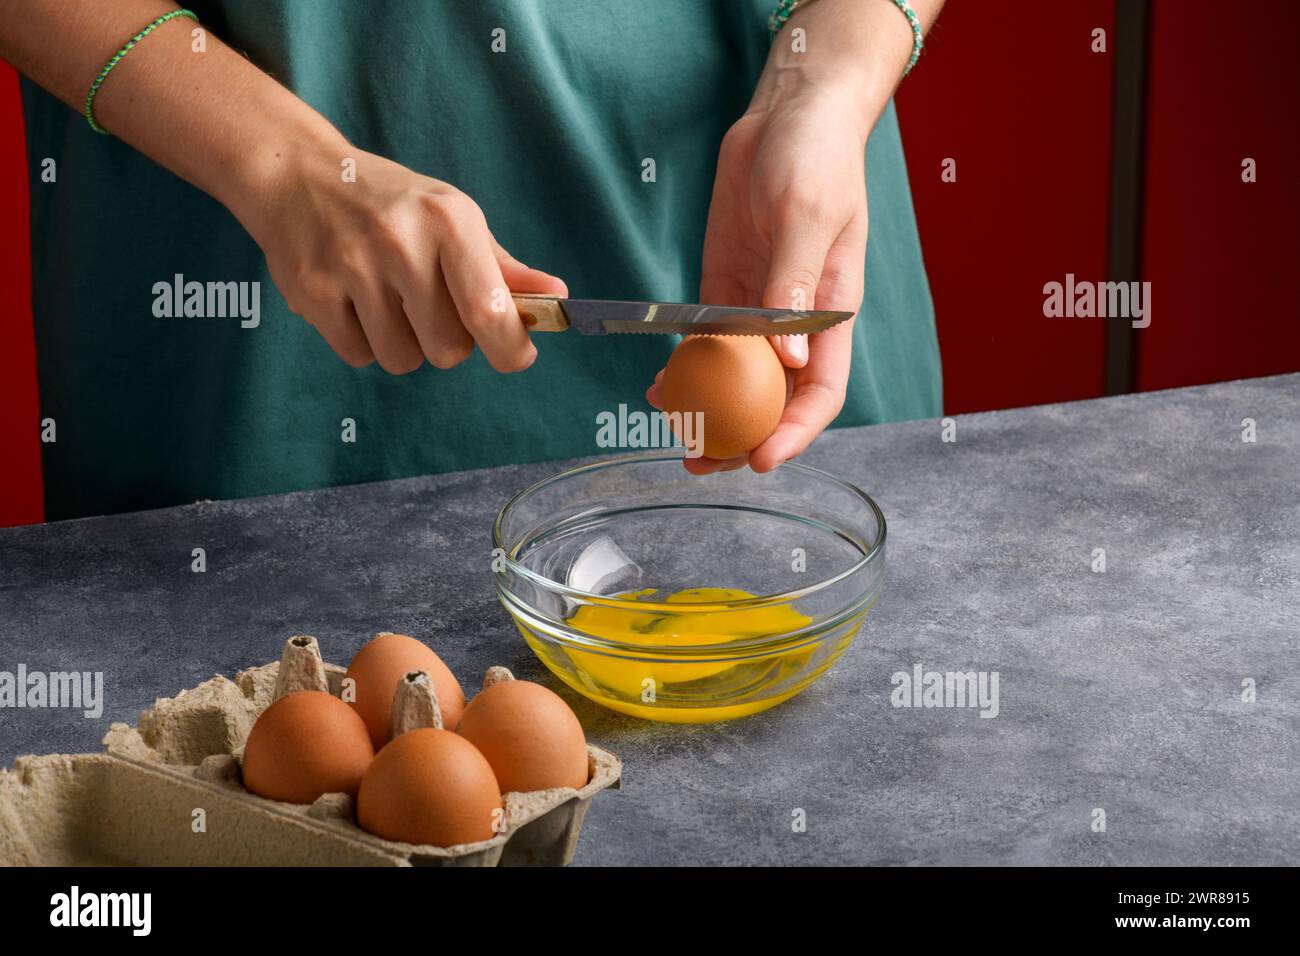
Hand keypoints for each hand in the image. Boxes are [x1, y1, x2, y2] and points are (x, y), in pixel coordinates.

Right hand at [244, 143, 565, 373]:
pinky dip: (364, 343)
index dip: (510, 347)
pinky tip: (356, 303)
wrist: (296, 174)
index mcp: (449, 220)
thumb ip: (503, 267)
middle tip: (431, 308)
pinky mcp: (313, 292)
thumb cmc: (391, 205)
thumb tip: (556, 297)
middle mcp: (401, 241)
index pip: (489, 309)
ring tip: (389, 302)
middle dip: (448, 342)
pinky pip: (359, 356)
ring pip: (403, 359)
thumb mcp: (452, 219)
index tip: (516, 355)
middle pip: (448, 349)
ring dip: (404, 345)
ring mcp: (352, 267)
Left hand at [647, 88, 867, 472]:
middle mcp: (797, 321)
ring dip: (708, 414)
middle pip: (774, 398)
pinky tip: (659, 390)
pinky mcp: (725, 290)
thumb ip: (794, 283)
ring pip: (736, 380)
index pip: (821, 390)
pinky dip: (685, 371)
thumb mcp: (807, 215)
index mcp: (832, 312)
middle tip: (702, 463)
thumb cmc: (814, 158)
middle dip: (742, 439)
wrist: (787, 116)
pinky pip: (706, 344)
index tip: (761, 459)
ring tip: (673, 438)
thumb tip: (786, 355)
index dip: (795, 431)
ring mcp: (759, 308)